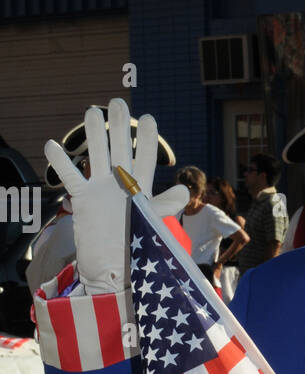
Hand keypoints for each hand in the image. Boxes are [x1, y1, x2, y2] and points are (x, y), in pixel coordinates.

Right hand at [43, 99, 188, 294]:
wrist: (113, 270)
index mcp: (140, 188)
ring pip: (95, 156)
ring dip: (93, 135)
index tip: (149, 118)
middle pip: (119, 149)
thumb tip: (183, 190)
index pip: (145, 158)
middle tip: (117, 103)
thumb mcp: (153, 223)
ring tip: (92, 112)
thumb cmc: (136, 248)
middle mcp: (119, 185)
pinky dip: (61, 163)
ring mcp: (100, 190)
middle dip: (119, 127)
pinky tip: (53, 145)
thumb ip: (165, 204)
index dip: (147, 139)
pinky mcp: (82, 200)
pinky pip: (71, 177)